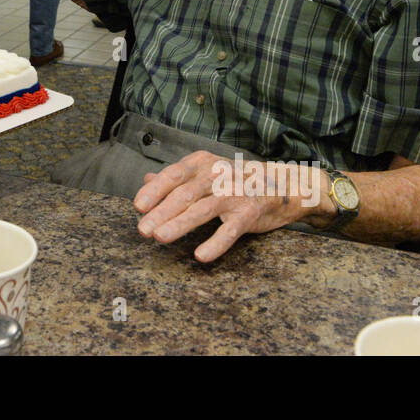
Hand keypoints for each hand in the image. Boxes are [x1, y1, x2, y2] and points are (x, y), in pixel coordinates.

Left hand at [132, 150, 318, 262]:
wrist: (282, 184)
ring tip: (160, 237)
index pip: (173, 175)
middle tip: (142, 229)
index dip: (154, 190)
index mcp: (202, 163)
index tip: (138, 206)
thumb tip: (146, 180)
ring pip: (202, 209)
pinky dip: (215, 243)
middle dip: (160, 211)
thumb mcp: (205, 171)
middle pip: (184, 194)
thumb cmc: (235, 180)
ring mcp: (234, 193)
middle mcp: (217, 174)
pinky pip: (230, 229)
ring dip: (179, 223)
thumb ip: (177, 178)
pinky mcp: (250, 212)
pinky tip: (200, 255)